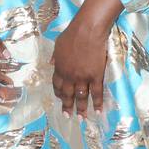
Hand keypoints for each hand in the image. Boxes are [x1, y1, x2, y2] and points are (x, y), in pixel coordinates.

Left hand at [51, 0, 121, 118]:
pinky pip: (97, 93)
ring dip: (81, 109)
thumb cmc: (72, 33)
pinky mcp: (95, 76)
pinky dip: (97, 103)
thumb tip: (50, 63)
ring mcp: (82, 77)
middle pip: (67, 94)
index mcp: (59, 68)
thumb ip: (54, 56)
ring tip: (82, 119)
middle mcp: (69, 76)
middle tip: (68, 116)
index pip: (57, 85)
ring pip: (81, 97)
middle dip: (67, 106)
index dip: (59, 94)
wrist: (87, 30)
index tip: (60, 99)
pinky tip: (98, 111)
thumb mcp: (58, 44)